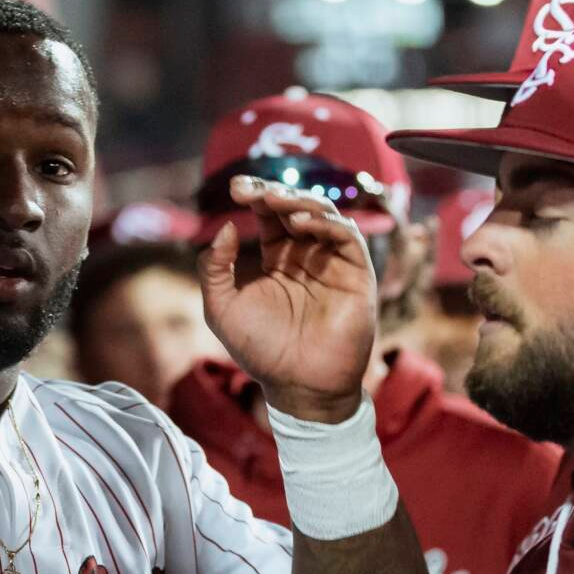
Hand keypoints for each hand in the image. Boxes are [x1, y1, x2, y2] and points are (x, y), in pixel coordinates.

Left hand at [198, 175, 377, 424]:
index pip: (270, 216)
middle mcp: (308, 257)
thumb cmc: (261, 351)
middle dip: (274, 193)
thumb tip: (226, 228)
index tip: (235, 187)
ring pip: (324, 215)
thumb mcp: (222, 308)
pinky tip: (299, 223)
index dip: (256, 196)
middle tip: (251, 189)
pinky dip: (325, 224)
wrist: (298, 386)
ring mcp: (334, 263)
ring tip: (273, 201)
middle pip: (296, 208)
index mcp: (279, 260)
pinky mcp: (357, 275)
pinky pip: (347, 238)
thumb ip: (215, 269)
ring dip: (299, 202)